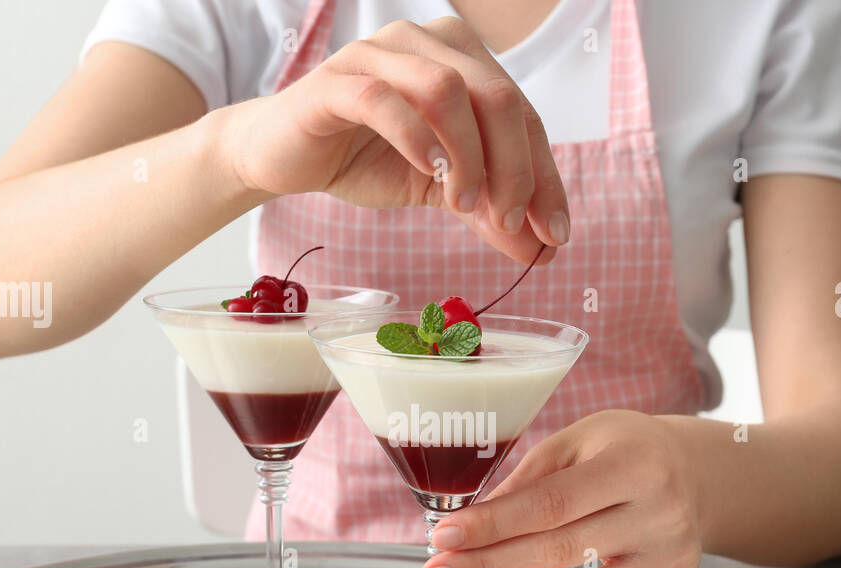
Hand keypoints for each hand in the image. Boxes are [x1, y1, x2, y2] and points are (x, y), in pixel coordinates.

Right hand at [225, 17, 568, 263]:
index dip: (545, 177)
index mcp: (465, 60)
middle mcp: (429, 43)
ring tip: (465, 202)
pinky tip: (429, 172)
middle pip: (497, 97)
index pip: (523, 116)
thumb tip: (541, 252)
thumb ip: (488, 213)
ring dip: (469, 153)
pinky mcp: (336, 81)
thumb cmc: (366, 160)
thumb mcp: (441, 190)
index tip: (555, 236)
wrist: (285, 157)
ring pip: (448, 90)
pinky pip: (384, 98)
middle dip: (515, 168)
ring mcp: (381, 54)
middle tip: (511, 223)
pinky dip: (415, 137)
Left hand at [421, 411, 702, 567]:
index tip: (444, 539)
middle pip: (564, 549)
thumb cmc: (625, 451)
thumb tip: (472, 523)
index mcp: (631, 464)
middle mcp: (658, 512)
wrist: (696, 471)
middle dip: (492, 567)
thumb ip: (530, 478)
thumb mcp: (580, 441)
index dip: (494, 523)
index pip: (551, 501)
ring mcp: (670, 557)